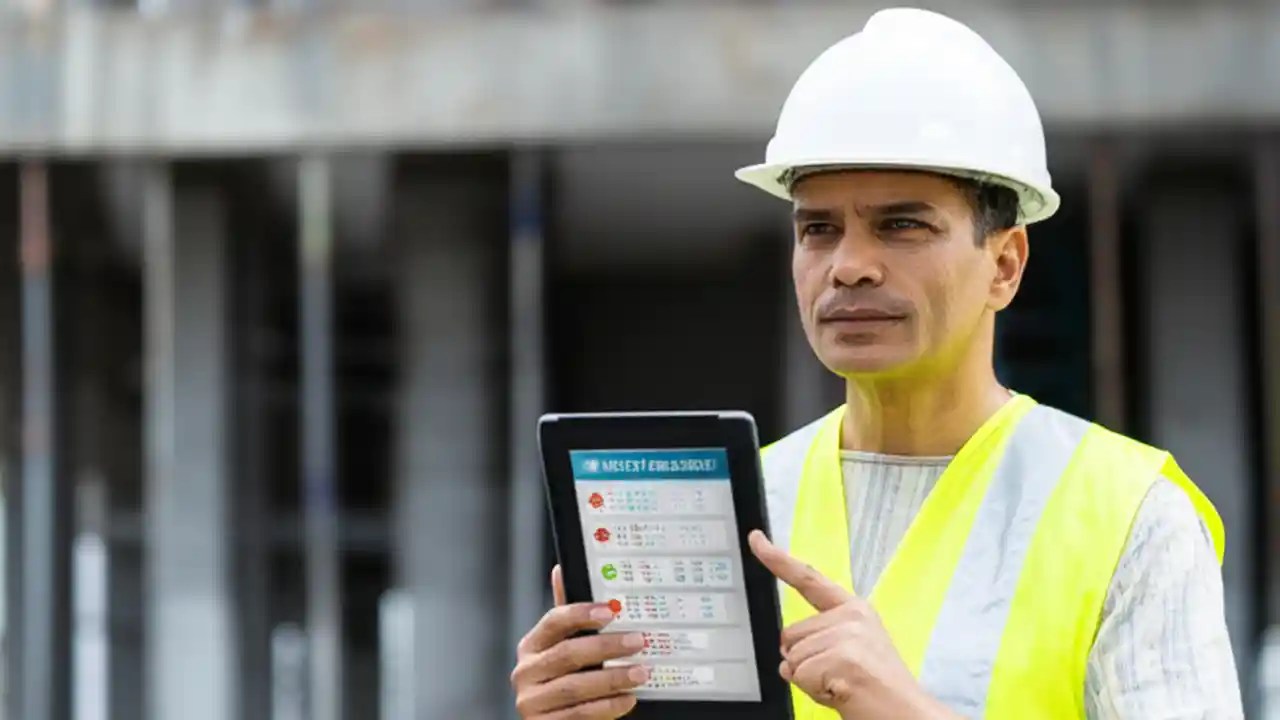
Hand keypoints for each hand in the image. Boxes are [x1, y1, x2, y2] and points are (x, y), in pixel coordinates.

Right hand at [510, 565, 649, 718]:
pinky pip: (578, 715)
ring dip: (612, 679)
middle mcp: (526, 672)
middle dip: (606, 647)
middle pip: (567, 654)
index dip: (581, 614)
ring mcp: (531, 702)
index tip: (611, 611)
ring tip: (640, 673)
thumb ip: (567, 616)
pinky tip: (627, 700)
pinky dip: (606, 707)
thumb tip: (561, 570)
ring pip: (574, 687)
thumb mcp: (562, 648)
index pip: (553, 622)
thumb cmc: (563, 681)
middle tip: (638, 641)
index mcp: (532, 646)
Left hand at [749, 531, 959, 719]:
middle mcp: (851, 616)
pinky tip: (842, 692)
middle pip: (789, 636)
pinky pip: (799, 675)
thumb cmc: (878, 692)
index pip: (808, 580)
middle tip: (837, 677)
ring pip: (792, 658)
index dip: (777, 559)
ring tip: (844, 686)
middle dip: (803, 663)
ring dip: (810, 680)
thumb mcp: (851, 654)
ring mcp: (847, 635)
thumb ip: (819, 642)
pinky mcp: (842, 657)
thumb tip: (787, 659)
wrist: (907, 714)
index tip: (755, 539)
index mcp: (854, 610)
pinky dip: (813, 691)